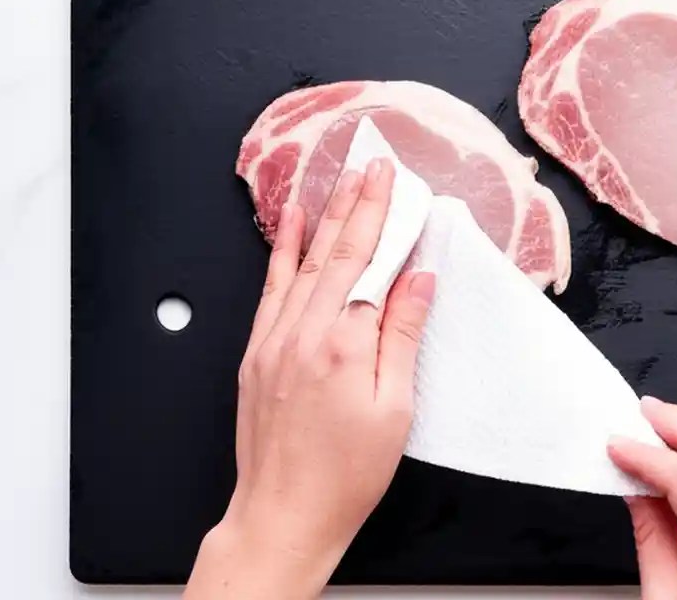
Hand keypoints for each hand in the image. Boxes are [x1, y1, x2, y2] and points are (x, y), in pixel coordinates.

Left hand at [185, 159, 434, 599]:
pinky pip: (271, 288)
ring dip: (324, 216)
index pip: (369, 262)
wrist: (284, 514)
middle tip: (372, 163)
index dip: (384, 217)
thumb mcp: (395, 409)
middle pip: (336, 252)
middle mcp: (304, 333)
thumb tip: (419, 280)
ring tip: (340, 178)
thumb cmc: (346, 474)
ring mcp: (274, 341)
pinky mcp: (257, 353)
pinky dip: (282, 251)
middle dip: (357, 202)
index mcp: (344, 345)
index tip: (395, 182)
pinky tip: (289, 223)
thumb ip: (402, 336)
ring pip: (303, 262)